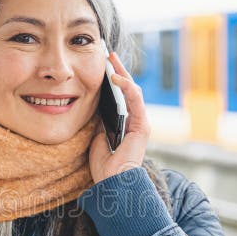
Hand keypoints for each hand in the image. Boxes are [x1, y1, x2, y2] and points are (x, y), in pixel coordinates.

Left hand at [88, 51, 150, 183]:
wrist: (113, 182)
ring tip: (111, 60)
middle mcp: (135, 119)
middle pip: (128, 88)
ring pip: (133, 90)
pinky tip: (116, 77)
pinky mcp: (142, 125)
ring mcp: (140, 121)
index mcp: (125, 121)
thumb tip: (94, 102)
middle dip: (119, 69)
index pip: (121, 94)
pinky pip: (135, 100)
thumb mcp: (97, 135)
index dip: (113, 78)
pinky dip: (127, 87)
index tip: (103, 63)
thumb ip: (99, 119)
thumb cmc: (105, 164)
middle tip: (108, 53)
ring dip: (123, 73)